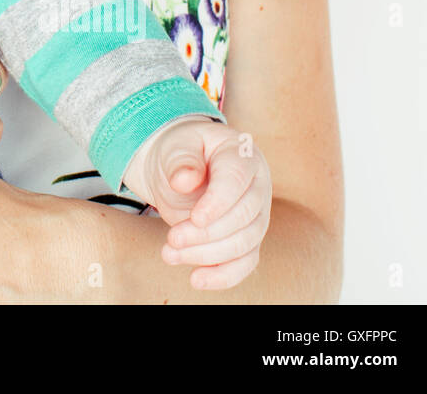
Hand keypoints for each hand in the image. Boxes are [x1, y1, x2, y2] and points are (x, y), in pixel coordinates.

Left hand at [124, 117, 272, 289]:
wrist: (180, 168)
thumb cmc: (181, 151)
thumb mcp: (176, 146)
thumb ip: (181, 160)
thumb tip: (183, 181)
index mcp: (242, 156)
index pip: (237, 180)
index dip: (218, 203)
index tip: (195, 218)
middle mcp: (257, 186)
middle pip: (244, 217)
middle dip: (207, 234)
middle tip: (172, 239)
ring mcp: (257, 215)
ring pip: (244, 243)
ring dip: (207, 255)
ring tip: (169, 254)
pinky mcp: (248, 239)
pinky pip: (245, 263)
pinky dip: (223, 275)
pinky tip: (197, 279)